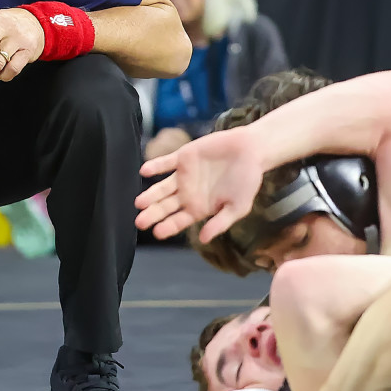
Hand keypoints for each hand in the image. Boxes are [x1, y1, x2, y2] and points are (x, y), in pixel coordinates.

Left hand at [134, 125, 265, 242]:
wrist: (251, 151)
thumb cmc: (247, 181)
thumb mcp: (238, 207)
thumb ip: (220, 222)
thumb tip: (204, 239)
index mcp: (198, 208)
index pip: (178, 221)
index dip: (168, 227)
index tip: (158, 232)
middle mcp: (187, 193)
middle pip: (165, 206)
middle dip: (153, 214)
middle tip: (141, 222)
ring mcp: (183, 175)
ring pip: (162, 187)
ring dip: (150, 194)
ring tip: (140, 202)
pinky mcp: (182, 157)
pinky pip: (165, 163)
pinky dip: (155, 166)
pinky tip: (145, 171)